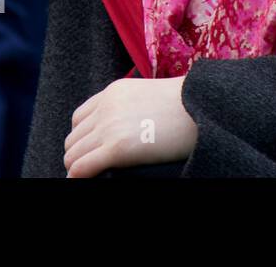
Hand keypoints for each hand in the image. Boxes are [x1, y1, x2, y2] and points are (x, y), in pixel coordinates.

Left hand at [63, 76, 197, 176]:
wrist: (202, 104)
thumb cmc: (185, 104)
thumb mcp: (147, 95)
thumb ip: (128, 107)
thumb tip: (123, 130)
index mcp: (112, 93)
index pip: (79, 119)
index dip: (83, 138)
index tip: (91, 150)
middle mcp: (106, 108)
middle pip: (74, 138)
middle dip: (79, 154)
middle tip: (92, 167)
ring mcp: (109, 127)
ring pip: (73, 154)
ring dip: (78, 167)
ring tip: (90, 176)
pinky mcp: (117, 148)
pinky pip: (82, 167)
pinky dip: (77, 177)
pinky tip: (82, 182)